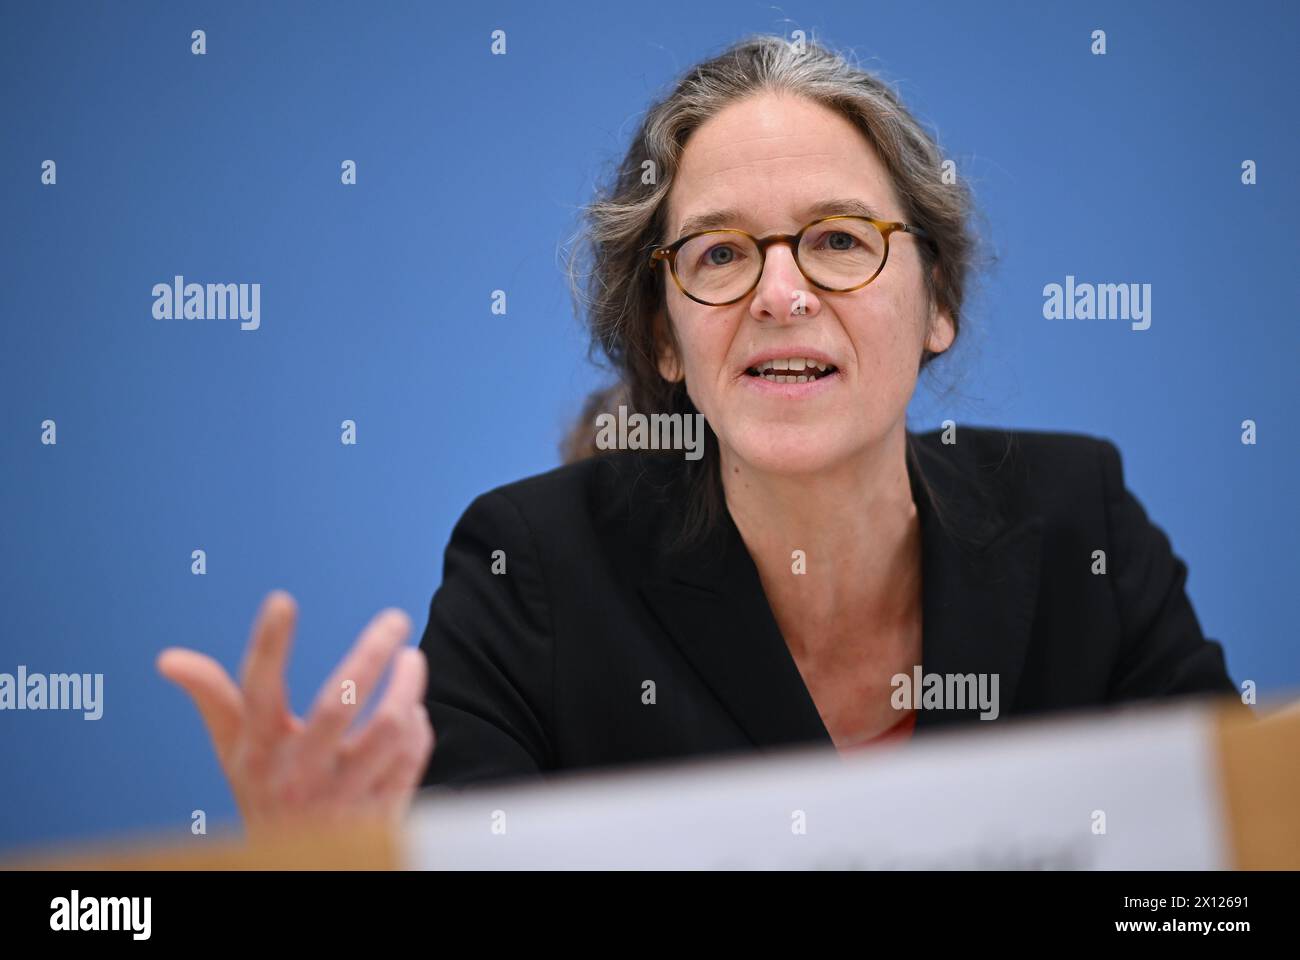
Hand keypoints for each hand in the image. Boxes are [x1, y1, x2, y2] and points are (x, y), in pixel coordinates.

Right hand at [156, 590, 434, 839]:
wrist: (295, 867)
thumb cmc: (265, 792)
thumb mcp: (234, 752)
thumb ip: (212, 699)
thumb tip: (168, 659)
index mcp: (258, 752)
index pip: (257, 691)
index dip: (268, 645)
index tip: (281, 600)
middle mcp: (297, 774)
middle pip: (337, 703)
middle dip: (370, 653)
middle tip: (396, 619)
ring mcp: (341, 797)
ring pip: (387, 730)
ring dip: (407, 689)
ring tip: (411, 660)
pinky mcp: (380, 813)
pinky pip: (409, 758)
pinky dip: (416, 728)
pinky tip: (413, 711)